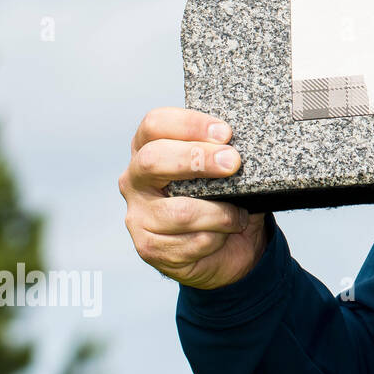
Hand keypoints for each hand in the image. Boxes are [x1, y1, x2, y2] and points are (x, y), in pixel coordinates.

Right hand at [120, 108, 267, 288]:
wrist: (227, 249)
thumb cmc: (223, 198)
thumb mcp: (225, 171)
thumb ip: (226, 155)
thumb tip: (238, 150)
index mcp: (149, 148)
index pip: (156, 124)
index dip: (190, 124)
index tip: (225, 133)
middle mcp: (136, 179)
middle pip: (154, 160)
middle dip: (199, 159)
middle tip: (233, 163)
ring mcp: (138, 215)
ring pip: (181, 211)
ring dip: (221, 214)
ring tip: (238, 215)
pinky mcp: (149, 247)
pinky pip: (192, 241)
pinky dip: (218, 238)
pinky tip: (223, 236)